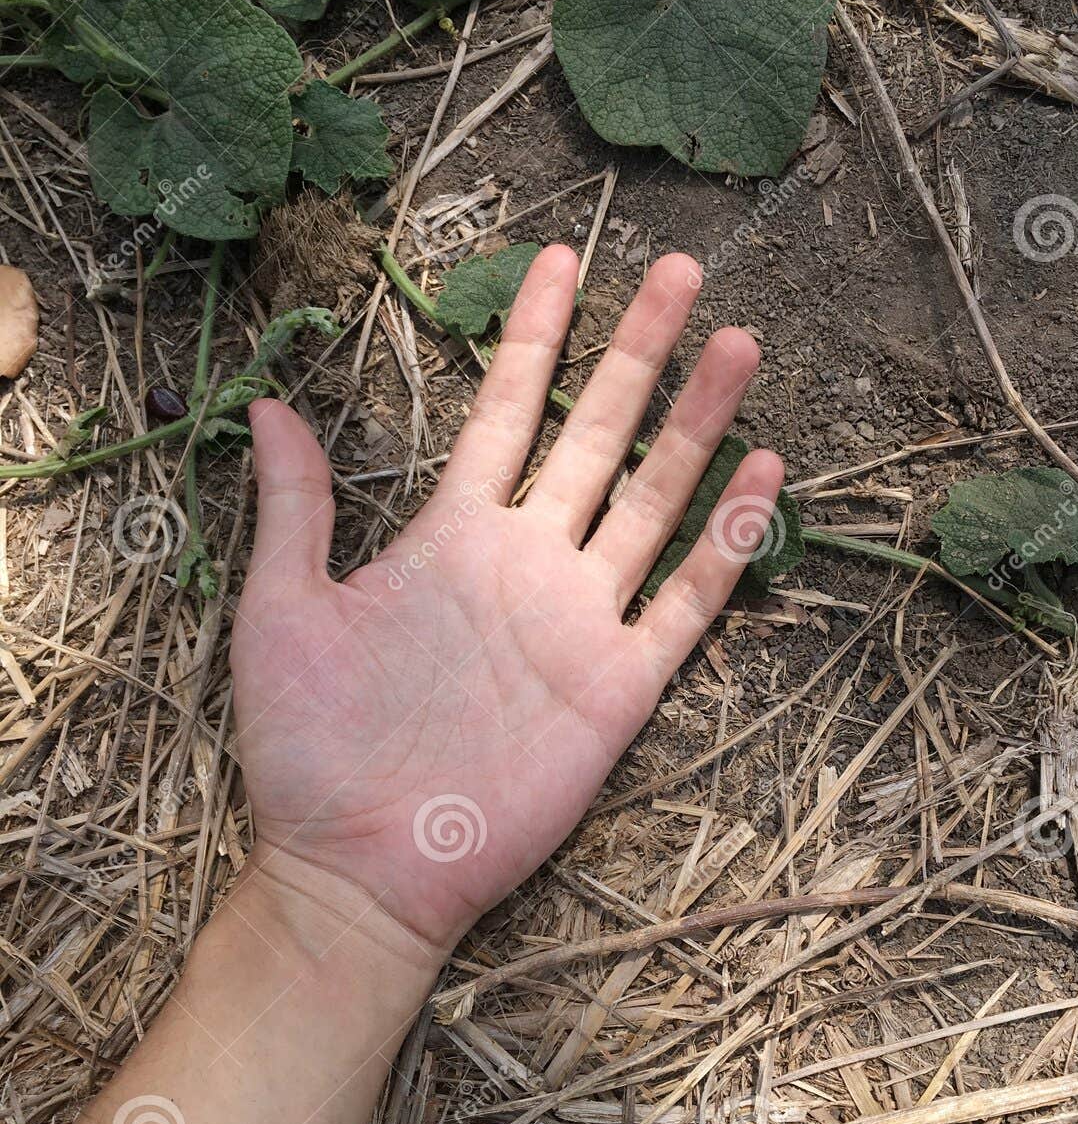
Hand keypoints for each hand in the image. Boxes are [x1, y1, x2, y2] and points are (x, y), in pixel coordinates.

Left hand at [231, 246, 782, 956]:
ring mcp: (578, 621)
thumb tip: (267, 405)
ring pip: (654, 501)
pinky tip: (764, 478)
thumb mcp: (279, 610)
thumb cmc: (308, 747)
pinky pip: (686, 605)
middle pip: (596, 435)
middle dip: (635, 351)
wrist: (360, 865)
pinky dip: (727, 545)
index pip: (504, 411)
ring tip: (737, 344)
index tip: (559, 258)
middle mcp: (527, 563)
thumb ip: (293, 508)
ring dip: (697, 425)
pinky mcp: (618, 688)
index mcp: (452, 535)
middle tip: (678, 268)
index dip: (531, 336)